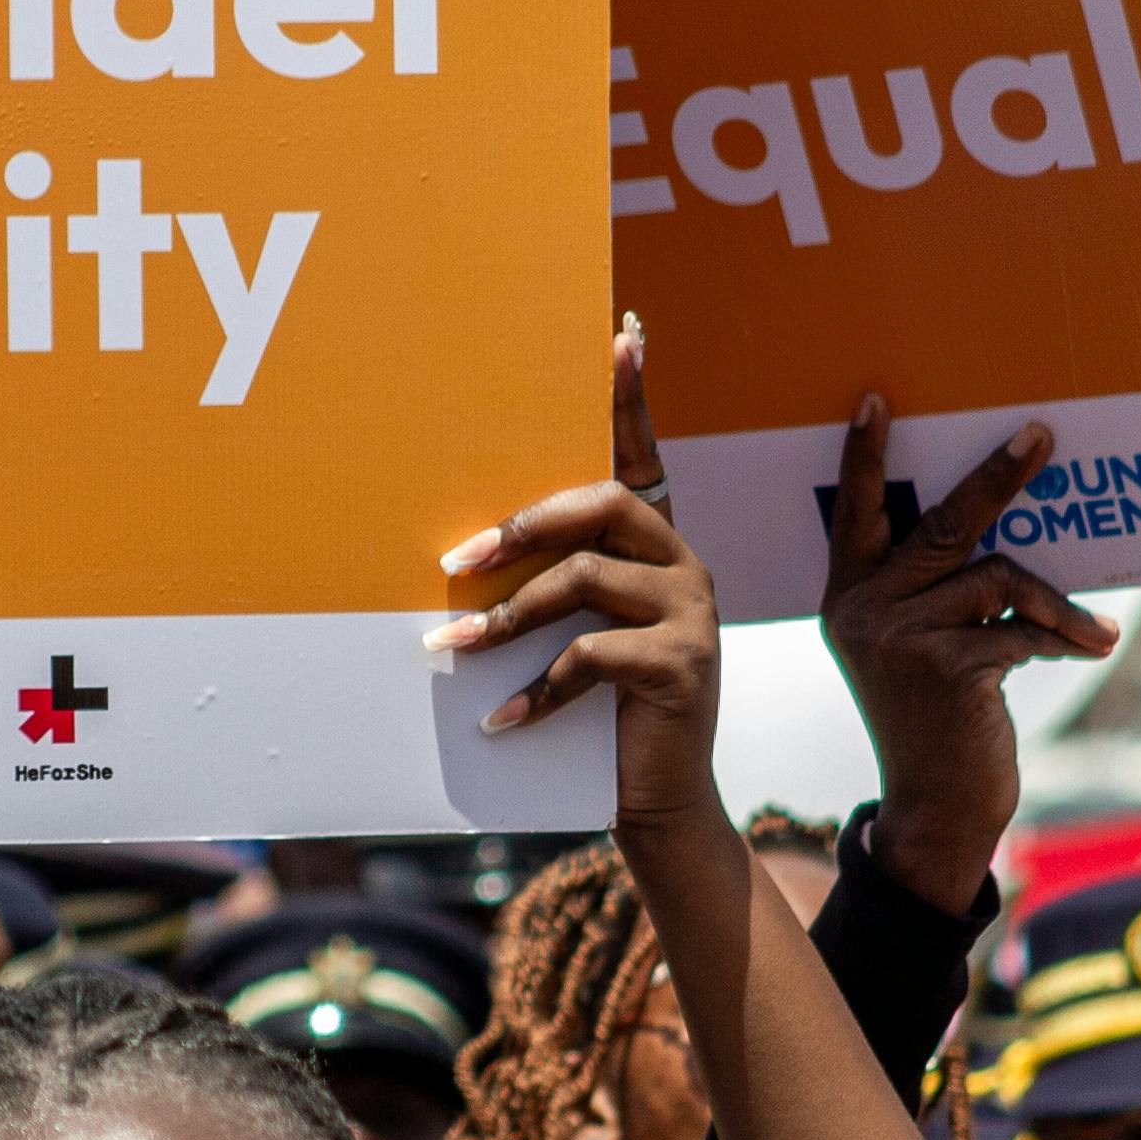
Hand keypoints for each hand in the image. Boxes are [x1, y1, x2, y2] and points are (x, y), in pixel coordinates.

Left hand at [432, 324, 722, 834]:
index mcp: (655, 543)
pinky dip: (535, 688)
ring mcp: (692, 612)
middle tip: (456, 556)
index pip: (640, 457)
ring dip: (506, 615)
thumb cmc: (600, 712)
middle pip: (602, 504)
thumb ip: (551, 584)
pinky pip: (591, 657)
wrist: (658, 802)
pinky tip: (498, 718)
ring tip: (449, 645)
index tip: (618, 337)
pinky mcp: (685, 665)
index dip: (630, 399)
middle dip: (521, 524)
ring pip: (585, 580)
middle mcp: (683, 562)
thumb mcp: (575, 635)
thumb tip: (465, 546)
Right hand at [821, 397, 1116, 913]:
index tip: (877, 402)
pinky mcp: (947, 668)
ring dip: (1055, 603)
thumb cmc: (938, 722)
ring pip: (998, 574)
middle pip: (943, 522)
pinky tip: (1088, 650)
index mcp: (849, 599)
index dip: (866, 458)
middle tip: (1041, 436)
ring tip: (1093, 630)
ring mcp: (902, 638)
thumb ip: (938, 596)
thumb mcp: (918, 651)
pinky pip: (1021, 627)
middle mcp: (865, 611)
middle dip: (998, 477)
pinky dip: (1062, 636)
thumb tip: (1008, 542)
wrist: (936, 812)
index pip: (855, 514)